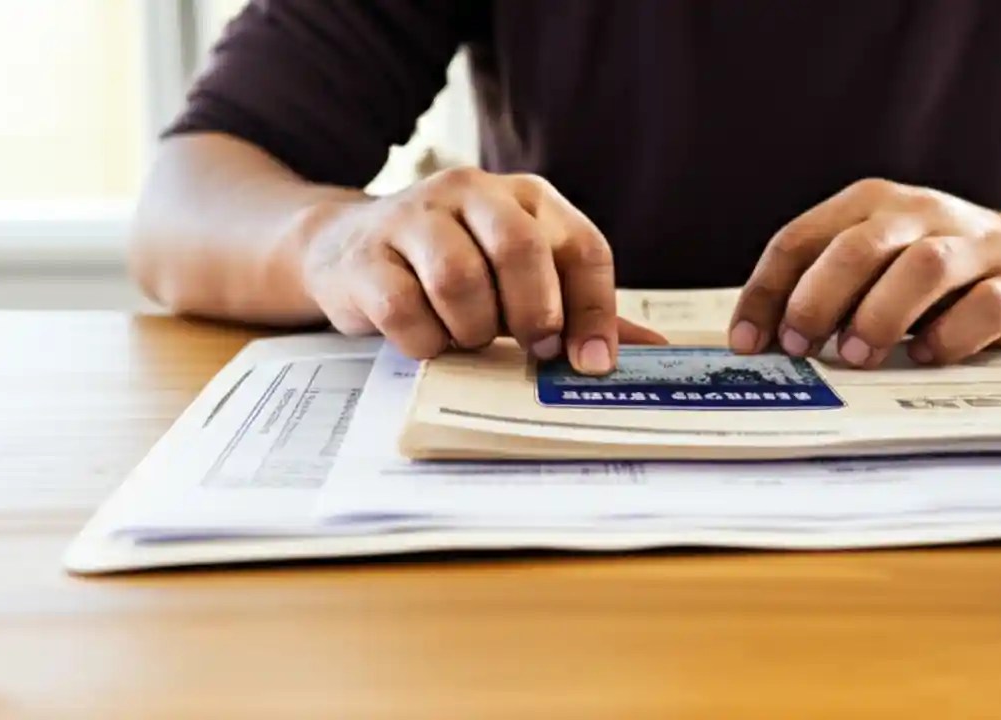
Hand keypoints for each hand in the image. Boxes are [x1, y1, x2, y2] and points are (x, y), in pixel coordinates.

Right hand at [297, 167, 663, 372]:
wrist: (346, 248)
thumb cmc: (452, 268)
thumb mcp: (520, 279)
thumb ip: (580, 310)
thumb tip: (654, 352)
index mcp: (526, 197)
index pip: (580, 246)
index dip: (594, 309)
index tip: (593, 362)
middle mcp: (471, 192)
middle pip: (521, 250)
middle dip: (533, 314)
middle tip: (528, 348)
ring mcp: (413, 216)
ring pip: (459, 280)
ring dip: (471, 329)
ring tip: (467, 337)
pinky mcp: (366, 255)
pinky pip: (404, 307)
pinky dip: (423, 340)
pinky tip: (427, 340)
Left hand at [730, 178, 1000, 366]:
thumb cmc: (948, 271)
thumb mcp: (883, 260)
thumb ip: (830, 286)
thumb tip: (768, 340)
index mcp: (875, 204)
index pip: (801, 239)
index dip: (767, 292)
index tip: (748, 341)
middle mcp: (921, 214)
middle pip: (858, 246)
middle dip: (817, 299)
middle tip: (799, 345)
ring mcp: (974, 246)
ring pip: (922, 267)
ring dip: (880, 315)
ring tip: (855, 355)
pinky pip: (983, 308)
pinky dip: (949, 337)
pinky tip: (927, 356)